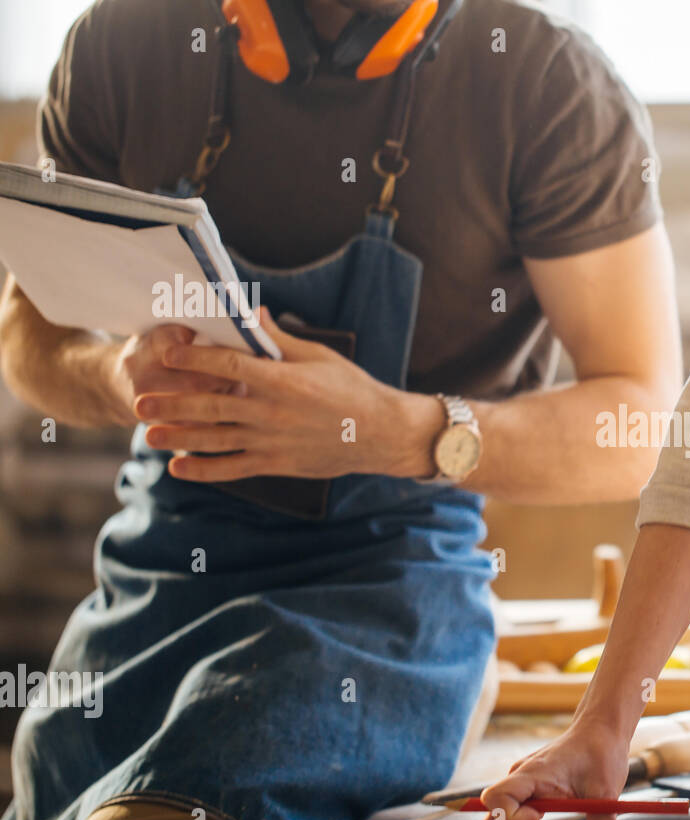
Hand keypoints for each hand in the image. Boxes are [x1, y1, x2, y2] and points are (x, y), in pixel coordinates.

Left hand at [135, 309, 442, 480]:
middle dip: (172, 402)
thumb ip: (279, 339)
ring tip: (148, 433)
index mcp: (282, 380)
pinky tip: (179, 467)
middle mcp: (272, 412)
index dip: (194, 357)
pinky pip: (233, 468)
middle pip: (210, 405)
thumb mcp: (319, 357)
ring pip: (215, 439)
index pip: (227, 365)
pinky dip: (204, 470)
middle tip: (141, 399)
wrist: (382, 434)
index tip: (168, 351)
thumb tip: (251, 315)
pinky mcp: (277, 463)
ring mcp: (273, 441)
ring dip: (178, 437)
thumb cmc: (353, 390)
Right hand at [479, 719, 630, 819]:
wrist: (601, 729)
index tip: (538, 819)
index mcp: (533, 774)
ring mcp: (526, 784)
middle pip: (494, 816)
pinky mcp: (534, 789)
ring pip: (504, 819)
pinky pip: (520, 815)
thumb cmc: (600, 751)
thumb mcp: (605, 793)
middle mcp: (522, 779)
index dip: (511, 816)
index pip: (498, 797)